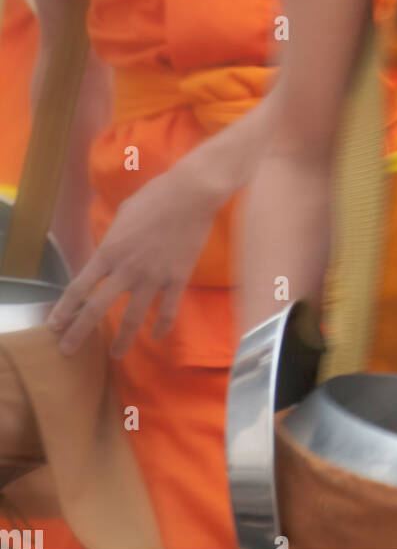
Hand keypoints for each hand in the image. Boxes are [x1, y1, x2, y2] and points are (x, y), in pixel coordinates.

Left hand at [46, 163, 221, 357]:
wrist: (191, 194)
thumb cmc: (155, 196)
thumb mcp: (123, 214)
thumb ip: (114, 238)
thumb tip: (111, 252)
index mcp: (110, 251)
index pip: (79, 286)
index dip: (64, 308)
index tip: (54, 325)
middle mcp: (127, 269)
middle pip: (96, 308)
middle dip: (79, 332)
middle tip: (68, 350)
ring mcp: (153, 277)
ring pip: (133, 318)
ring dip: (122, 340)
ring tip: (115, 354)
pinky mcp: (177, 278)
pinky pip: (168, 310)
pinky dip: (163, 327)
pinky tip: (158, 336)